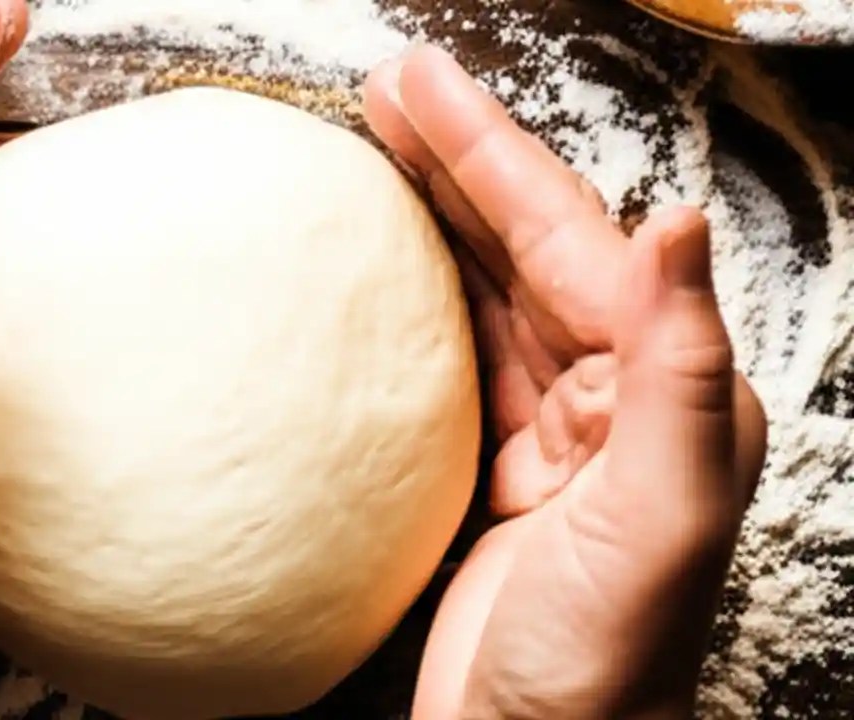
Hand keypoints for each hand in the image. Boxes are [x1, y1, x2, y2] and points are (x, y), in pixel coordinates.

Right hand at [363, 47, 767, 718]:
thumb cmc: (601, 667)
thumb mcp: (659, 521)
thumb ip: (681, 371)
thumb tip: (677, 222)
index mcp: (667, 390)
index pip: (570, 239)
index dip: (492, 153)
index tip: (421, 85)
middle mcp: (617, 395)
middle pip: (527, 246)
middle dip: (457, 160)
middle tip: (388, 90)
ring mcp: (551, 428)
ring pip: (491, 288)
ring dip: (436, 214)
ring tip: (381, 147)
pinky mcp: (494, 464)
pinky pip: (459, 351)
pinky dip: (423, 295)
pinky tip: (388, 265)